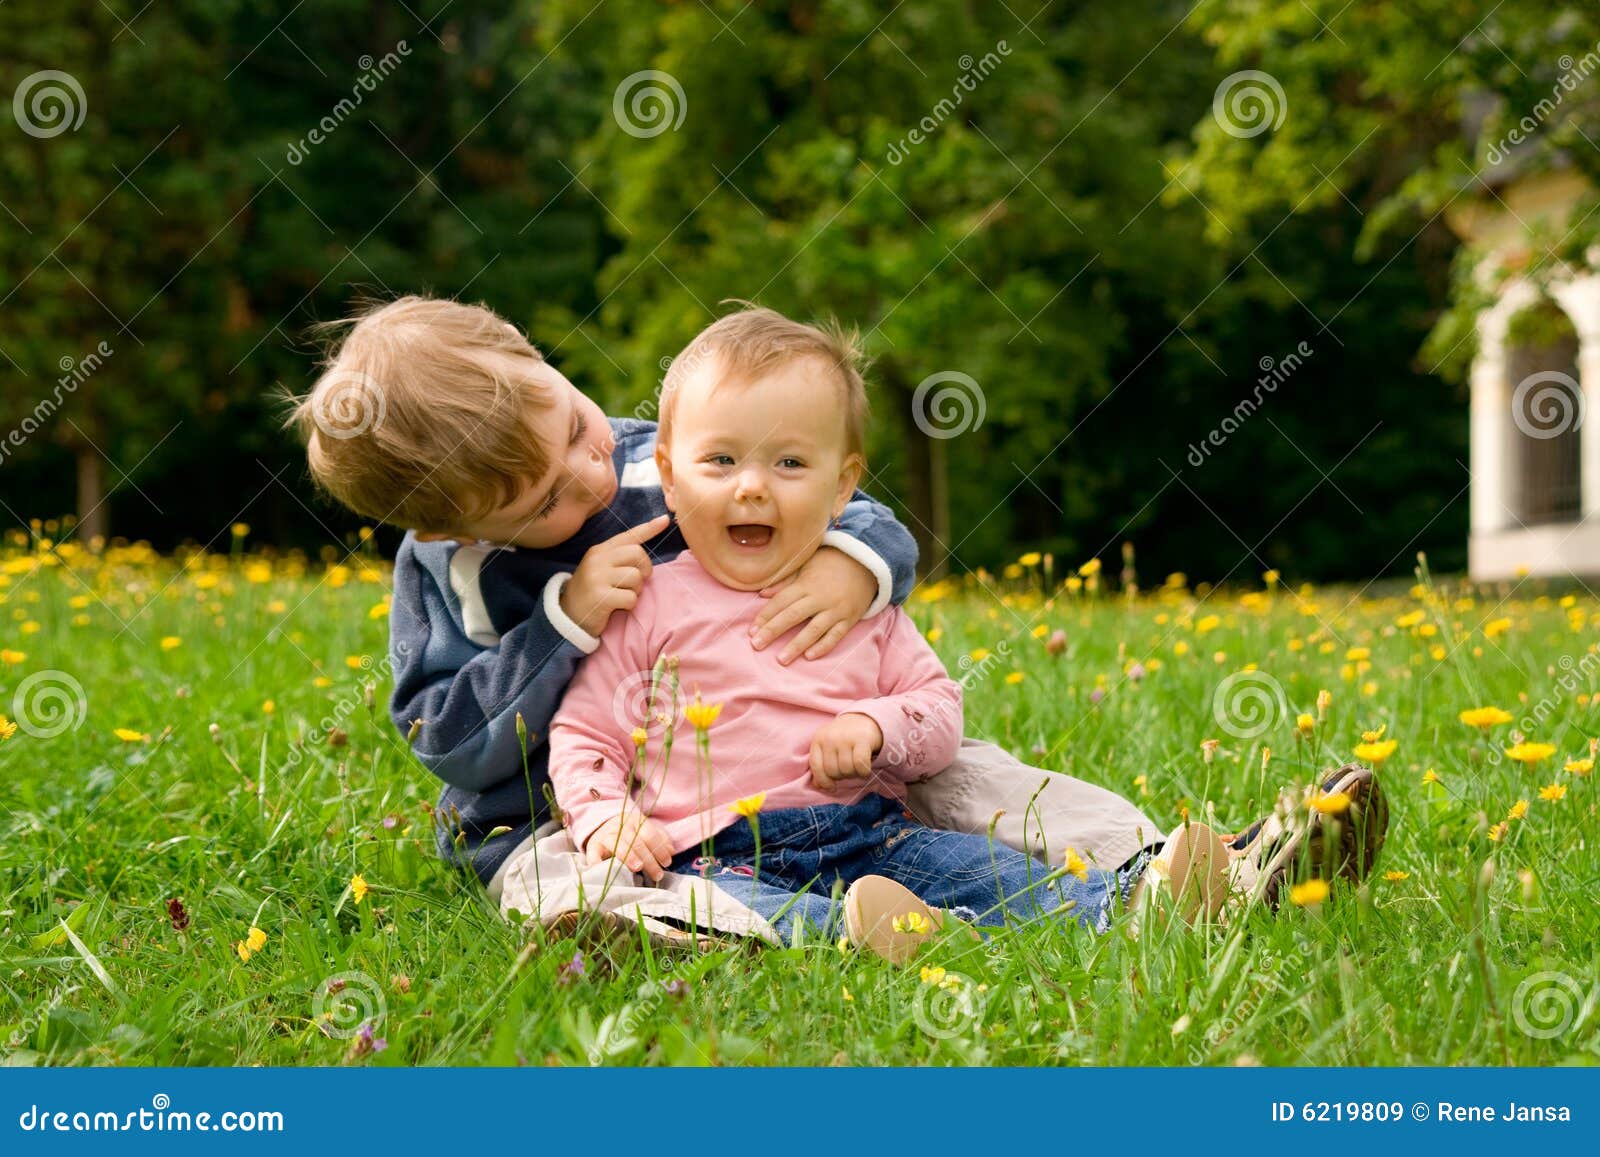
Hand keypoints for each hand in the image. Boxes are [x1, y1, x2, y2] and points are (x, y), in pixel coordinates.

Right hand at [561, 515, 669, 637]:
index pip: (628, 536)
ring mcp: (597, 577)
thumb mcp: (601, 569)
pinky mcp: (600, 596)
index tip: (665, 520)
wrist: (567, 617)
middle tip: (636, 583)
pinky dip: (629, 605)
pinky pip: (630, 598)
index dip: (649, 528)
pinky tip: (616, 607)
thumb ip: (619, 560)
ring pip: (636, 577)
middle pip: (637, 554)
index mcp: (600, 550)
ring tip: (621, 595)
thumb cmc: (592, 592)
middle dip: (644, 569)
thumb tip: (645, 557)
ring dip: (635, 591)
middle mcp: (598, 559)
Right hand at [583, 809, 672, 882]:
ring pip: (618, 843)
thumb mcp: (645, 832)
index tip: (666, 863)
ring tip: (638, 868)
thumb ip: (659, 840)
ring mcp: (606, 835)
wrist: (602, 826)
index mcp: (636, 821)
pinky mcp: (593, 845)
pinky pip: (593, 852)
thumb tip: (671, 851)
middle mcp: (620, 826)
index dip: (659, 848)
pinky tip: (603, 869)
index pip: (649, 834)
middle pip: (636, 841)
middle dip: (648, 858)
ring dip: (629, 855)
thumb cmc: (630, 834)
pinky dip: (596, 861)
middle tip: (658, 874)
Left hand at [751, 545, 875, 663]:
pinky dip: (823, 646)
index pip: (781, 601)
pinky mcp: (849, 619)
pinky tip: (809, 656)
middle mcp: (820, 598)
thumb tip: (763, 594)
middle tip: (756, 645)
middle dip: (773, 631)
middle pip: (793, 616)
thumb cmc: (830, 564)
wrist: (865, 564)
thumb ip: (785, 581)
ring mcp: (836, 610)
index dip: (765, 616)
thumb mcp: (806, 566)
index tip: (752, 630)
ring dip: (796, 645)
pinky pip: (836, 635)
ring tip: (781, 659)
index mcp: (806, 584)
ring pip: (814, 630)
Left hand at [809, 712, 883, 790]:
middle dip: (842, 777)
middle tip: (848, 771)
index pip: (816, 766)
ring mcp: (846, 737)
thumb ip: (821, 765)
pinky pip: (860, 765)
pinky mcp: (862, 739)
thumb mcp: (828, 748)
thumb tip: (818, 786)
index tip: (832, 786)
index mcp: (818, 739)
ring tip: (856, 768)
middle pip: (833, 771)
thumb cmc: (844, 738)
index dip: (823, 781)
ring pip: (846, 770)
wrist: (864, 718)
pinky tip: (865, 769)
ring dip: (854, 775)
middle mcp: (830, 737)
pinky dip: (864, 772)